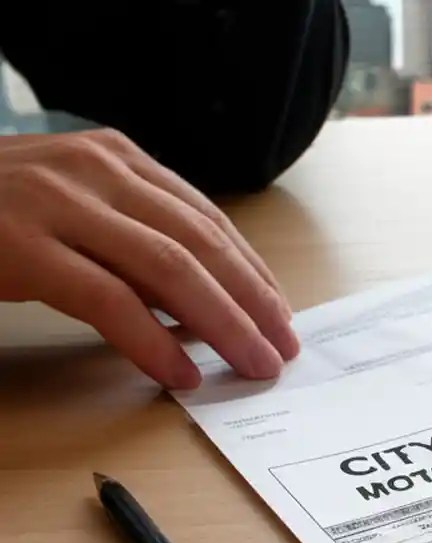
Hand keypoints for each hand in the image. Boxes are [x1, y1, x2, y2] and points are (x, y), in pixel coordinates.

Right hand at [0, 129, 298, 388]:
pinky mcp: (22, 247)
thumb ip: (128, 242)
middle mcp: (95, 170)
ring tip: (253, 365)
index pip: (208, 218)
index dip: (252, 271)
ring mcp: (58, 204)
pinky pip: (108, 301)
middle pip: (201, 243)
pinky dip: (153, 341)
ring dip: (223, 323)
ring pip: (170, 269)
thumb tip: (198, 307)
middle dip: (252, 301)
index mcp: (114, 158)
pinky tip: (181, 373)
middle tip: (282, 348)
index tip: (280, 312)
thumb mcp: (69, 209)